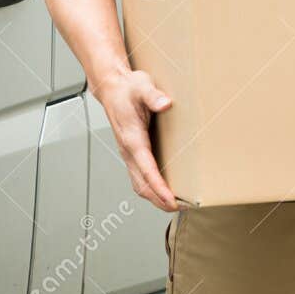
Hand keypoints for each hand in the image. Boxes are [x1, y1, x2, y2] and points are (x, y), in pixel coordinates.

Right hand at [92, 68, 177, 211]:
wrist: (112, 88)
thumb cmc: (127, 89)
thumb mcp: (141, 85)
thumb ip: (153, 96)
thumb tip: (165, 103)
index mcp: (131, 137)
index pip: (145, 168)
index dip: (159, 186)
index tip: (172, 200)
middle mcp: (128, 150)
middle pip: (142, 184)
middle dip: (160, 199)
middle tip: (182, 207)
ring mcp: (129, 154)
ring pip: (139, 184)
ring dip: (156, 198)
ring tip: (176, 205)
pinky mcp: (132, 154)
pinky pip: (140, 178)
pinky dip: (152, 189)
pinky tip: (164, 191)